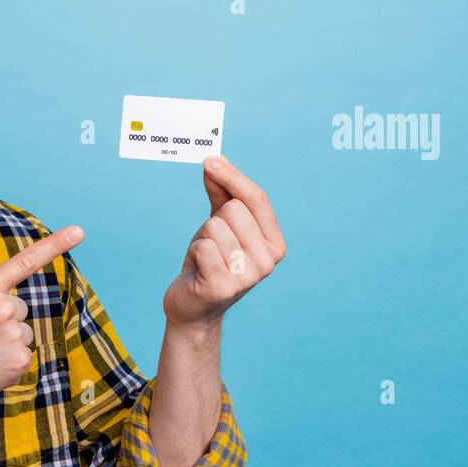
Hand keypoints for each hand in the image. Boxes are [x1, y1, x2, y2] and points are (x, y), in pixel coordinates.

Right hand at [0, 225, 84, 416]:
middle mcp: (2, 307)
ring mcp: (13, 334)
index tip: (78, 232)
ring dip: (7, 341)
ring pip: (22, 332)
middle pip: (20, 308)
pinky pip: (23, 353)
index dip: (55, 245)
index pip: (24, 262)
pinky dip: (9, 360)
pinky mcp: (20, 359)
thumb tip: (4, 294)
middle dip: (4, 319)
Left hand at [163, 155, 285, 328]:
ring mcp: (248, 276)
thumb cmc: (208, 262)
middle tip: (211, 246)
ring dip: (203, 239)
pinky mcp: (223, 286)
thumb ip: (221, 193)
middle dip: (214, 221)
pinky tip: (199, 270)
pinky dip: (195, 253)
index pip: (257, 198)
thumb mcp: (218, 223)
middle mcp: (268, 261)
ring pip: (215, 226)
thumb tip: (215, 160)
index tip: (209, 161)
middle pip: (234, 209)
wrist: (192, 306)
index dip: (232, 177)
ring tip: (206, 260)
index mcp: (275, 243)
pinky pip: (203, 247)